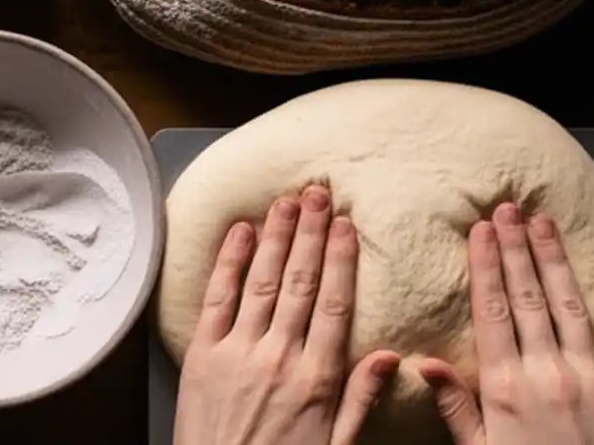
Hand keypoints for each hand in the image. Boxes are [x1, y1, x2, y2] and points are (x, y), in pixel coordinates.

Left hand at [173, 185, 400, 444]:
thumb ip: (360, 399)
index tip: (348, 226)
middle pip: (301, 282)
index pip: (336, 304)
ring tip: (287, 202)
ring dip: (276, 236)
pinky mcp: (202, 355)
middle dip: (311, 234)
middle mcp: (279, 357)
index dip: (342, 260)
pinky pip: (216, 299)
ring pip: (262, 282)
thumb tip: (392, 357)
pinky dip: (229, 262)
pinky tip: (240, 232)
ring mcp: (238, 352)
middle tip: (319, 194)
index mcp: (317, 378)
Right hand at [418, 202, 593, 444]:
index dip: (485, 267)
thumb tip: (421, 362)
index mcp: (506, 386)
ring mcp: (592, 378)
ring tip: (544, 223)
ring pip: (570, 306)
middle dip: (516, 250)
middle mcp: (548, 373)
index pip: (492, 311)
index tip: (479, 231)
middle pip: (529, 298)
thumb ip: (456, 405)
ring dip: (555, 260)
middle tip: (508, 209)